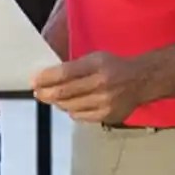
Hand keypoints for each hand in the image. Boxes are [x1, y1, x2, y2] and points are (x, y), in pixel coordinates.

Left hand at [31, 52, 149, 123]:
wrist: (141, 81)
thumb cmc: (114, 67)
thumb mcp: (95, 58)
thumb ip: (73, 67)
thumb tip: (47, 78)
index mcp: (97, 65)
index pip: (64, 73)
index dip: (45, 78)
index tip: (33, 80)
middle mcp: (101, 85)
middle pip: (64, 93)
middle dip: (45, 93)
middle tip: (37, 92)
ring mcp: (105, 103)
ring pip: (70, 107)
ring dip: (58, 103)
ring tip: (54, 98)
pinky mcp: (107, 116)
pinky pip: (80, 116)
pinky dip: (72, 110)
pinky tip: (71, 104)